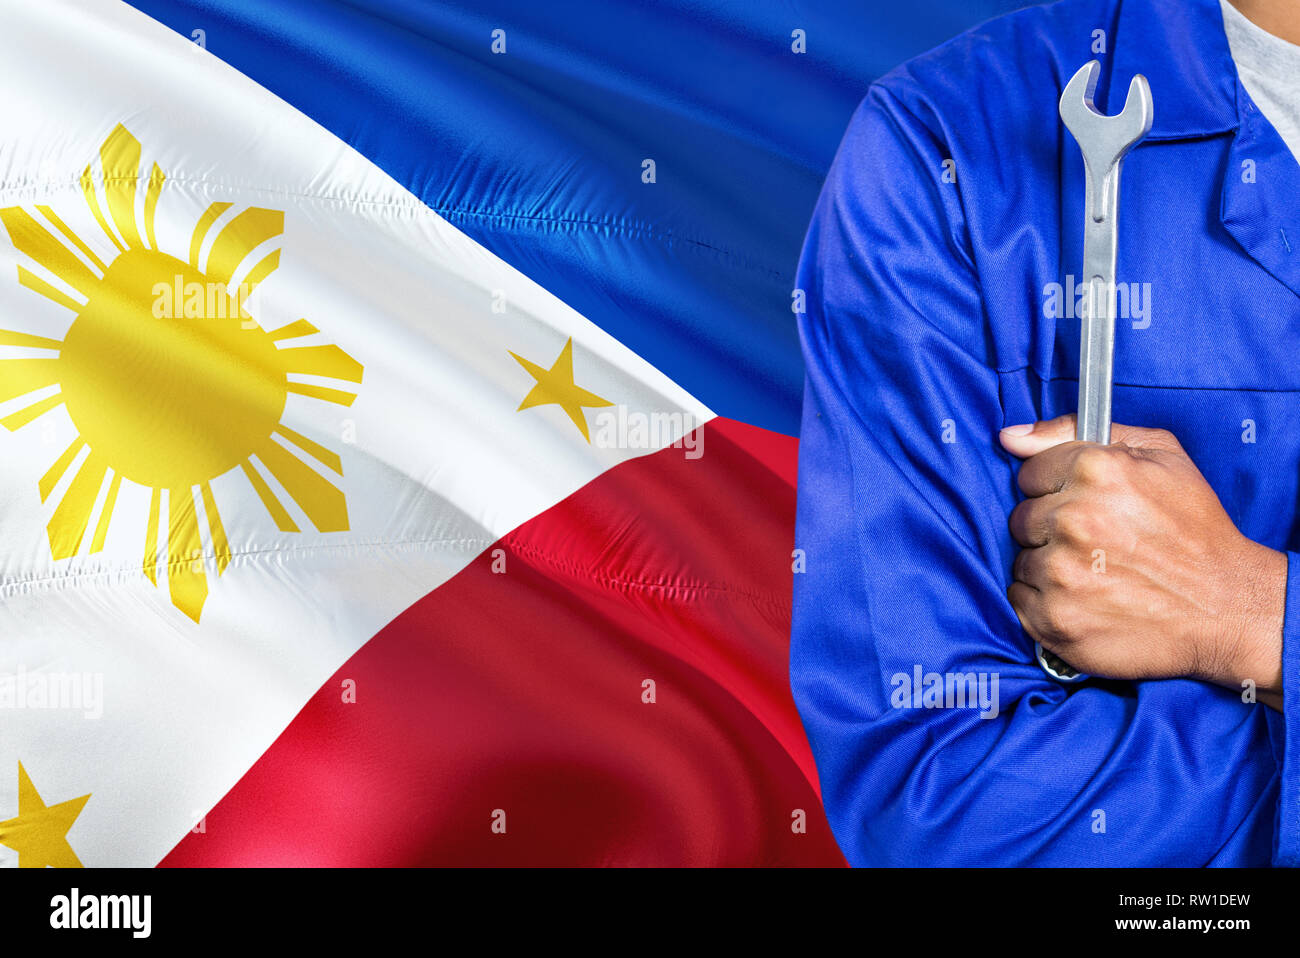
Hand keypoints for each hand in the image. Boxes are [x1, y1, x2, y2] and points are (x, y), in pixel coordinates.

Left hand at [999, 415, 1284, 706]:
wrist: (1227, 607)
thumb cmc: (1195, 529)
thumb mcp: (1158, 454)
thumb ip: (1075, 431)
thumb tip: (1011, 436)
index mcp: (1096, 470)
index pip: (1030, 474)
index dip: (1056, 488)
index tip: (1084, 504)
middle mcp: (1074, 519)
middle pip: (1022, 518)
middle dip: (1052, 527)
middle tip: (1096, 543)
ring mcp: (1061, 573)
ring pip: (1021, 559)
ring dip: (1049, 565)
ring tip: (1096, 572)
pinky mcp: (1055, 618)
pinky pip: (1019, 598)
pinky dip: (1044, 600)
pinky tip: (1084, 598)